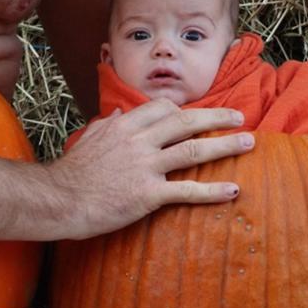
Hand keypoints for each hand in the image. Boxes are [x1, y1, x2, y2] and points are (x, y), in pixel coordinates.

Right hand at [49, 99, 255, 239]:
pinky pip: (187, 191)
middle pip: (186, 122)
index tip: (199, 115)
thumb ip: (107, 124)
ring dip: (225, 145)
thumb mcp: (88, 138)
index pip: (163, 108)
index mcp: (124, 126)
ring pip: (194, 150)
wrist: (58, 199)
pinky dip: (212, 190)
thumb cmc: (71, 173)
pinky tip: (232, 191)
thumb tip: (119, 113)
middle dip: (217, 117)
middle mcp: (139, 141)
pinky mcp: (148, 194)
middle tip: (240, 116)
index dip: (185, 110)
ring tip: (249, 143)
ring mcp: (145, 167)